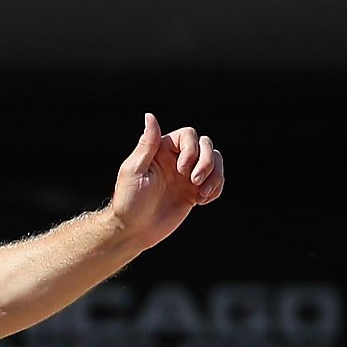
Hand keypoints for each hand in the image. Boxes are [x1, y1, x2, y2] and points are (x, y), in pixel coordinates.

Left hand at [110, 113, 224, 251]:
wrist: (134, 230)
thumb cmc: (129, 201)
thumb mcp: (134, 170)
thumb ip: (147, 144)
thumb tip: (150, 115)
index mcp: (162, 150)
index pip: (189, 135)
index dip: (192, 149)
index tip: (181, 169)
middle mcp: (177, 160)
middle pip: (206, 145)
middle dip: (207, 162)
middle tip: (194, 181)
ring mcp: (187, 175)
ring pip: (215, 161)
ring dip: (216, 175)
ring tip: (202, 194)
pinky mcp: (194, 191)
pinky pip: (217, 181)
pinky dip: (217, 188)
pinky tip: (202, 200)